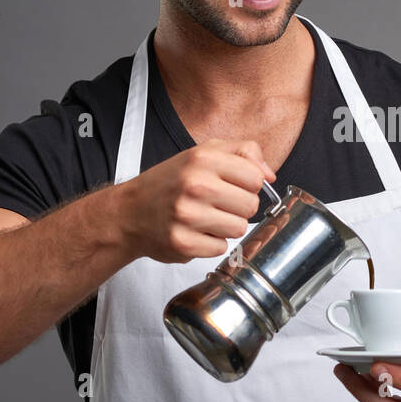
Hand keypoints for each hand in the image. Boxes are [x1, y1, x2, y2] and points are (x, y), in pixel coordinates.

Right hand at [118, 138, 274, 263]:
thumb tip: (270, 176)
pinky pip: (221, 248)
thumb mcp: (204, 153)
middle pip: (251, 206)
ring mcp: (187, 215)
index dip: (248, 185)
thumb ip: (243, 153)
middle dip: (238, 207)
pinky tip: (195, 232)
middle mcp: (195, 185)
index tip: (232, 186)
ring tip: (205, 218)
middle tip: (216, 204)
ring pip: (239, 229)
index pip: (256, 178)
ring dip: (226, 227)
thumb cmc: (171, 182)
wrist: (130, 211)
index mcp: (203, 159)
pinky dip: (211, 243)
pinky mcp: (183, 243)